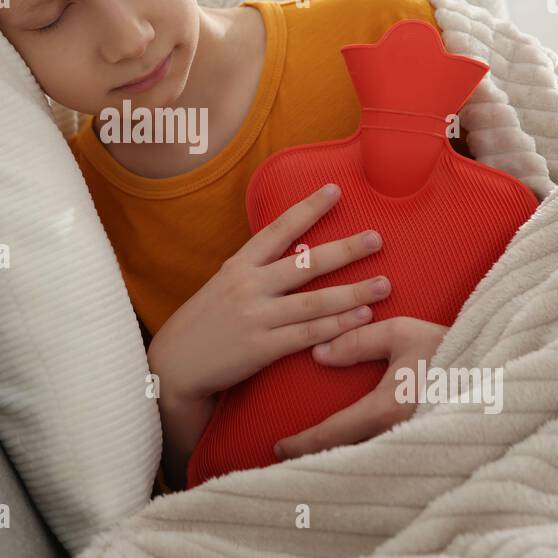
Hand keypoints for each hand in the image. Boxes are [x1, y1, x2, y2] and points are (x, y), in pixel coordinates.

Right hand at [148, 183, 390, 405]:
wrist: (173, 367)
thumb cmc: (203, 324)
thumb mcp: (222, 286)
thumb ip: (254, 270)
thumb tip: (291, 251)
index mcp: (238, 266)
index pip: (277, 230)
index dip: (307, 209)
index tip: (335, 190)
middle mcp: (248, 286)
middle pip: (304, 263)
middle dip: (344, 250)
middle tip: (376, 238)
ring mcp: (255, 317)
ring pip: (313, 302)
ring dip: (352, 292)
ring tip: (384, 284)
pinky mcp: (260, 349)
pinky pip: (307, 335)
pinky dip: (337, 327)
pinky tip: (362, 319)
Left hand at [272, 316, 449, 461]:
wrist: (504, 369)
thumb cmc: (453, 348)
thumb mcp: (403, 334)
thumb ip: (358, 341)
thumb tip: (318, 353)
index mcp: (386, 409)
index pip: (332, 433)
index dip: (301, 443)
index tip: (278, 448)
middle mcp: (397, 434)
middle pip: (344, 455)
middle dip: (316, 458)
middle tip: (289, 457)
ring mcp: (412, 444)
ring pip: (365, 459)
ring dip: (340, 458)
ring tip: (316, 455)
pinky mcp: (426, 444)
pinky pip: (386, 457)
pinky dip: (364, 456)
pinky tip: (356, 452)